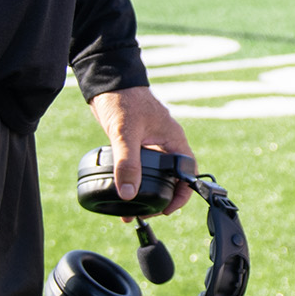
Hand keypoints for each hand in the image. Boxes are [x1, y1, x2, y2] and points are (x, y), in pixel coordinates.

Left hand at [92, 86, 197, 211]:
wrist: (107, 82)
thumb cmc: (123, 99)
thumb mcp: (125, 133)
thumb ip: (127, 163)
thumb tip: (129, 192)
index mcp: (173, 139)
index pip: (187, 172)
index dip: (182, 193)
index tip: (168, 209)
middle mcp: (165, 144)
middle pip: (171, 178)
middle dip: (161, 198)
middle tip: (146, 213)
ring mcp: (150, 145)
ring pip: (153, 175)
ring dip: (145, 192)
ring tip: (131, 210)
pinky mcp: (136, 145)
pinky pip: (139, 168)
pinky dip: (133, 182)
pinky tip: (121, 191)